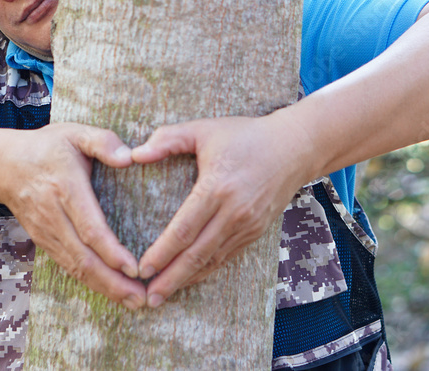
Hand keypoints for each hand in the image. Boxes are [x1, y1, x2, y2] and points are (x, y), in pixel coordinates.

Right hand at [0, 123, 145, 308]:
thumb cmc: (46, 147)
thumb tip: (129, 158)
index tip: (135, 268)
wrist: (2, 165)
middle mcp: (53, 215)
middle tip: (141, 297)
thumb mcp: (75, 132)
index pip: (89, 227)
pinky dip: (90, 283)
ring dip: (105, 288)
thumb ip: (104, 141)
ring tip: (133, 301)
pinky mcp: (43, 241)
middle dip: (113, 282)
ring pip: (75, 268)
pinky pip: (68, 267)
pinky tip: (112, 291)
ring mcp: (46, 232)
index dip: (112, 251)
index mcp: (65, 187)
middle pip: (83, 257)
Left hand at [130, 111, 316, 306]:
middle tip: (148, 298)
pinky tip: (188, 279)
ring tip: (162, 296)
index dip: (162, 252)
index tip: (142, 269)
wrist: (294, 147)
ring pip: (212, 260)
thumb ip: (168, 139)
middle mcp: (234, 212)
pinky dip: (205, 270)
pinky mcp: (255, 232)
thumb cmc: (245, 135)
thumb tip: (134, 154)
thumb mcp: (203, 129)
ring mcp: (247, 225)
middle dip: (171, 278)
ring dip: (186, 280)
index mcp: (218, 188)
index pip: (185, 228)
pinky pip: (226, 257)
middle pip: (197, 254)